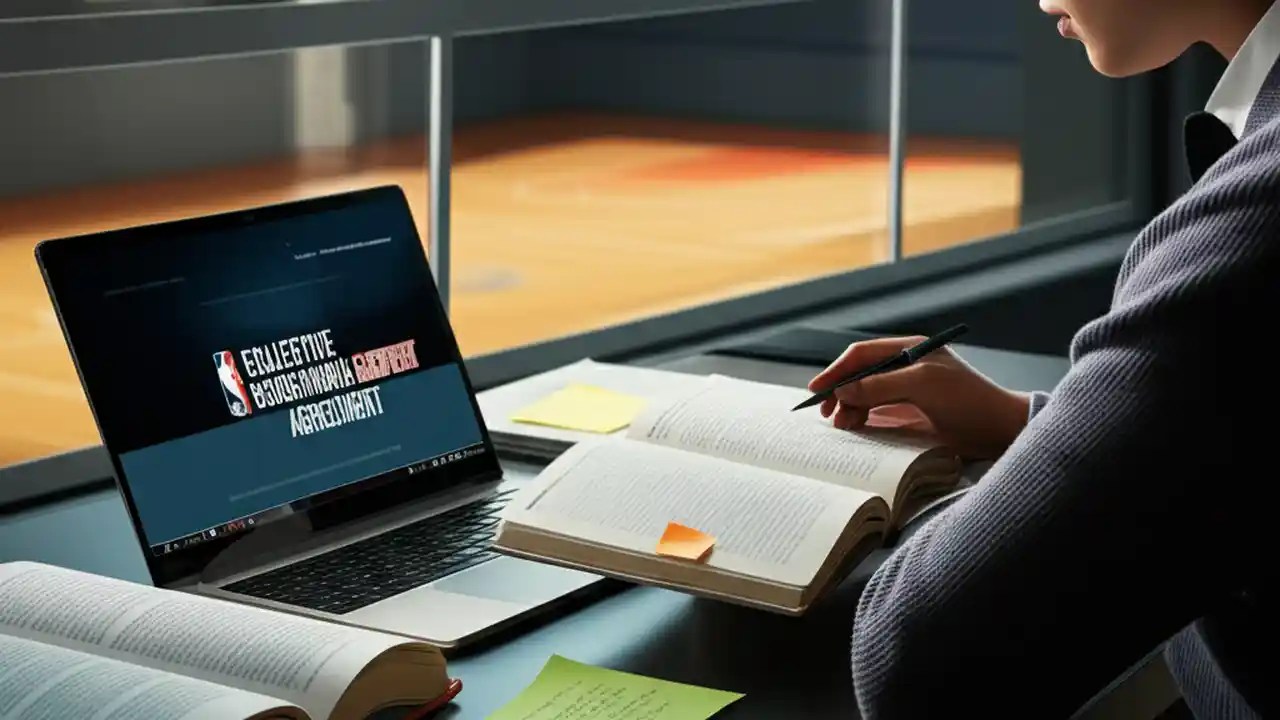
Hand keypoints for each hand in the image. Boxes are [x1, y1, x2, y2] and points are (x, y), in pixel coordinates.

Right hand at [808, 336, 1031, 459]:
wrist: (1000, 431)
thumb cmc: (968, 400)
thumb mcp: (923, 385)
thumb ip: (880, 385)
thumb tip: (842, 392)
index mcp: (909, 351)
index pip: (862, 354)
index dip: (837, 370)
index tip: (817, 389)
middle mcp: (905, 368)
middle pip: (860, 375)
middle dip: (840, 392)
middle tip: (827, 414)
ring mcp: (907, 392)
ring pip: (865, 396)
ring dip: (849, 409)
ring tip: (843, 426)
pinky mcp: (910, 415)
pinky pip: (876, 414)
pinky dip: (862, 420)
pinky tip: (857, 429)